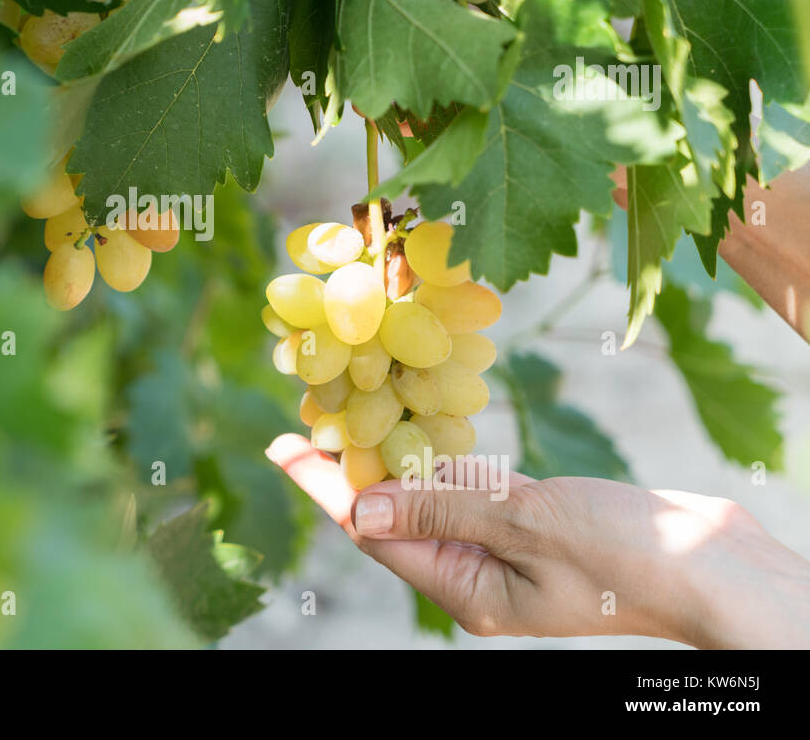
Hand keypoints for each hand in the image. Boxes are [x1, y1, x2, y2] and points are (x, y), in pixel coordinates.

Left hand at [267, 434, 809, 646]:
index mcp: (466, 588)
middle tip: (311, 412)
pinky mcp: (533, 526)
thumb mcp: (530, 524)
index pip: (374, 532)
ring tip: (353, 412)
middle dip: (351, 465)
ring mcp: (504, 551)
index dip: (326, 486)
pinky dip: (444, 460)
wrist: (718, 567)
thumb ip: (445, 509)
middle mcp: (476, 573)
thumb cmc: (630, 553)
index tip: (282, 445)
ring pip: (430, 498)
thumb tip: (359, 511)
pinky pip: (470, 491)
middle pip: (393, 515)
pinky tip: (424, 430)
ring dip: (395, 457)